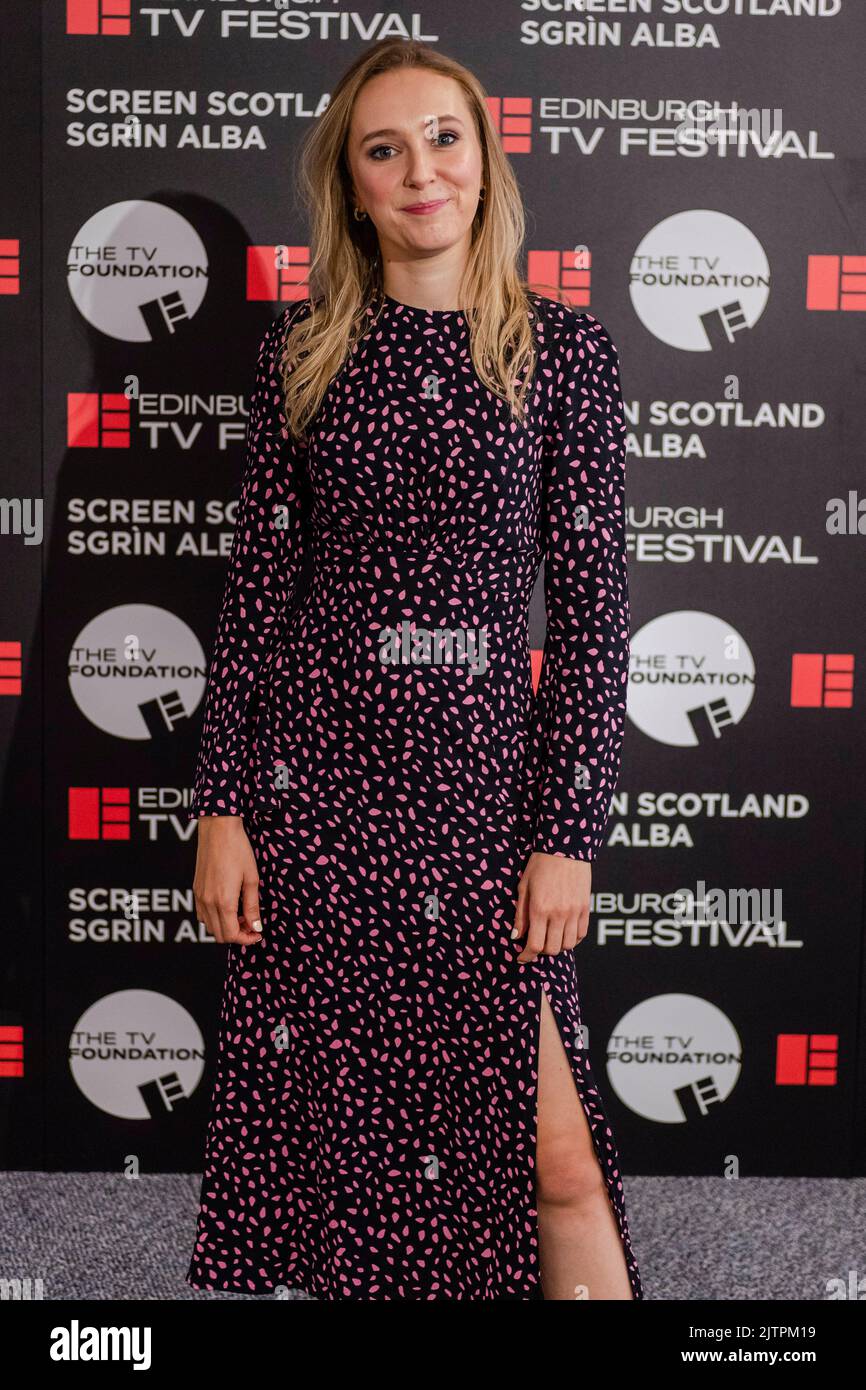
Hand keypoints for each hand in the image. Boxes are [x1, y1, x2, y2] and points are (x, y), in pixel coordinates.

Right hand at [193, 815, 263, 946]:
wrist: (218, 829)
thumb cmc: (238, 850)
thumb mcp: (251, 879)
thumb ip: (252, 906)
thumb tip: (256, 927)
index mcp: (223, 902)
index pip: (232, 935)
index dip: (246, 939)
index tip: (257, 934)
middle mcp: (208, 902)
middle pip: (219, 935)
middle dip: (237, 935)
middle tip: (251, 924)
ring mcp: (199, 896)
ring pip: (209, 926)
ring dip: (225, 927)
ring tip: (241, 914)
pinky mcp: (196, 889)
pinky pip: (202, 914)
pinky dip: (214, 918)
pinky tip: (227, 906)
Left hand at [510, 851, 590, 963]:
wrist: (566, 848)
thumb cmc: (540, 865)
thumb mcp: (524, 887)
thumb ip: (520, 915)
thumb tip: (516, 937)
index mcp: (539, 909)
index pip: (534, 945)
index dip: (526, 956)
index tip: (521, 957)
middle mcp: (558, 914)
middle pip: (551, 949)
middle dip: (541, 951)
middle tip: (535, 944)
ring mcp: (574, 912)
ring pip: (567, 945)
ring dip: (557, 946)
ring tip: (549, 937)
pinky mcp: (585, 908)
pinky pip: (581, 934)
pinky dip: (572, 939)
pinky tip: (563, 933)